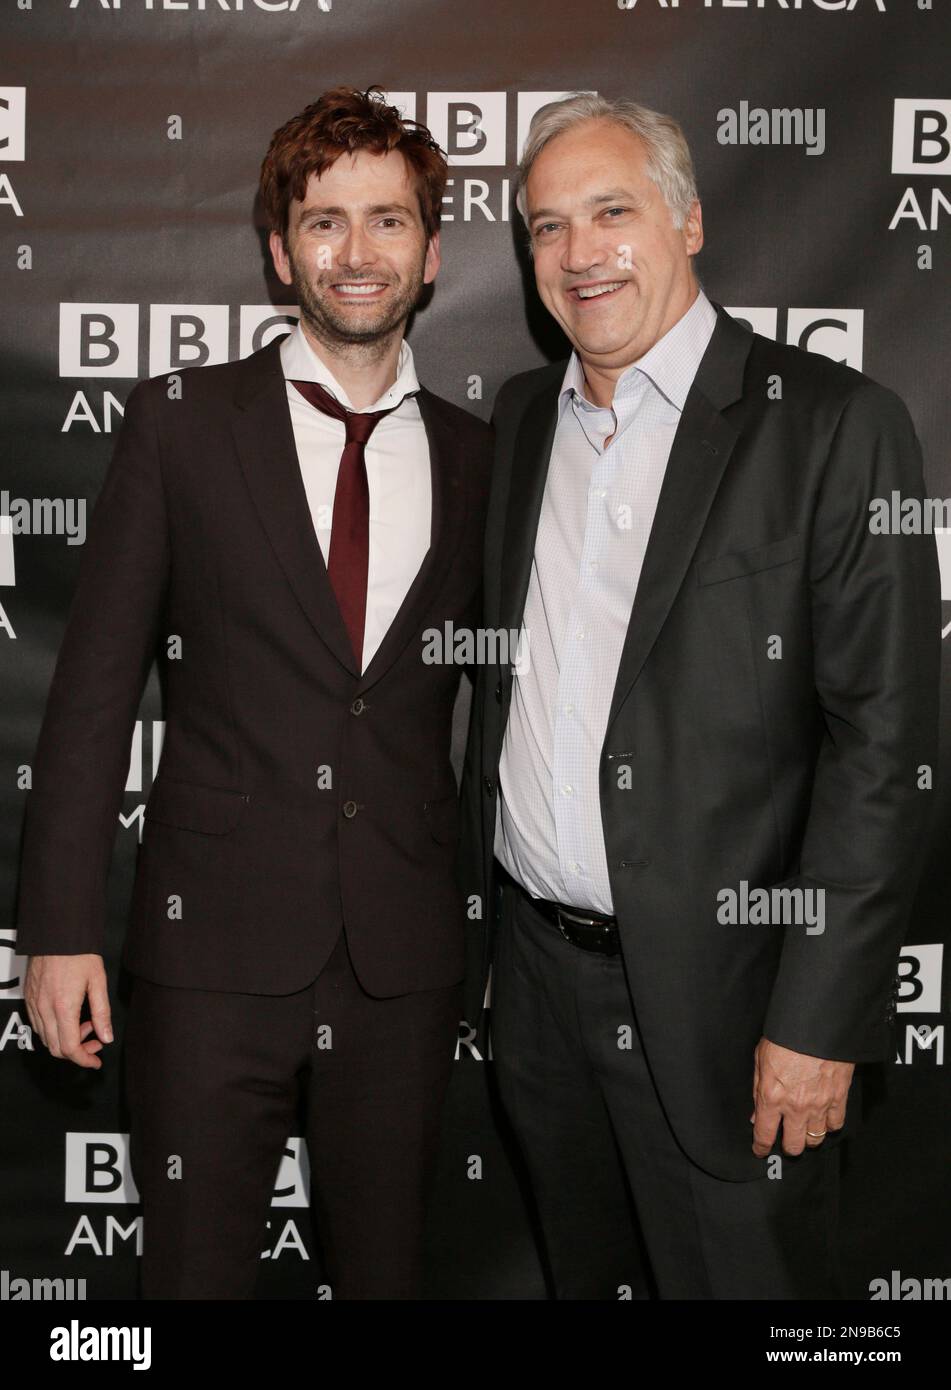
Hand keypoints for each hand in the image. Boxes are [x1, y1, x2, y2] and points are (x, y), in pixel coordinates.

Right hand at [24, 954, 112, 1068]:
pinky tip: (69, 1017)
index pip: (70, 1048)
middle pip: (56, 1048)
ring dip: (65, 1039)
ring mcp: (33, 1004)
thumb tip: (106, 1037)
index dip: (84, 1060)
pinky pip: (38, 1025)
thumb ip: (102, 1012)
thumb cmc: (79, 954)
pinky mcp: (28, 998)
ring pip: (46, 1038)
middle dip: (77, 1051)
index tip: (96, 1061)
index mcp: (63, 1007)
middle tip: (95, 1041)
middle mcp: (44, 1009)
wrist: (56, 934)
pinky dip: (54, 1029)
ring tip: (85, 1023)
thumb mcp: (98, 981)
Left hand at [750, 1036, 853, 1157]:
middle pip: (794, 1145)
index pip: (764, 1134)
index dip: (761, 1147)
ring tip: (805, 1130)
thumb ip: (757, 1089)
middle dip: (788, 1146)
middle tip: (786, 1140)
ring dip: (809, 1138)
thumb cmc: (786, 1037)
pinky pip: (836, 1124)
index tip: (760, 1150)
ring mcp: (819, 1105)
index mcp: (771, 1096)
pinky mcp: (839, 1098)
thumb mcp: (760, 1058)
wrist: (817, 1025)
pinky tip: (824, 1119)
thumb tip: (756, 1113)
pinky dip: (829, 1125)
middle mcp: (795, 1107)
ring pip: (816, 1139)